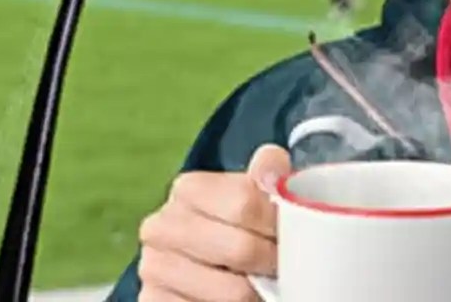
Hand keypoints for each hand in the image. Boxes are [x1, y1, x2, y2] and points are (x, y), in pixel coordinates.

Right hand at [138, 144, 290, 301]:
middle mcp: (162, 226)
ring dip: (257, 292)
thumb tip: (273, 164)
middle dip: (272, 262)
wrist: (205, 268)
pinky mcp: (155, 301)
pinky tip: (241, 300)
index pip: (245, 203)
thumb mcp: (252, 198)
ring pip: (232, 291)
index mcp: (188, 190)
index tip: (296, 236)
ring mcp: (154, 267)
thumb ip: (267, 176)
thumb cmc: (234, 230)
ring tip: (263, 286)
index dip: (279, 224)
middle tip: (284, 267)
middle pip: (241, 249)